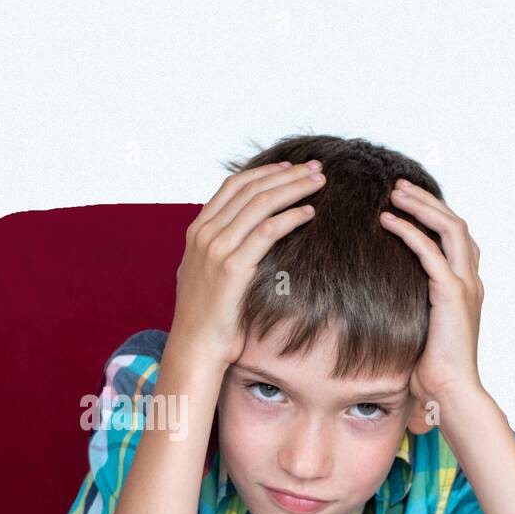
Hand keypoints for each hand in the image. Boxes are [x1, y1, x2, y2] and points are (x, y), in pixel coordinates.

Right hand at [171, 160, 326, 369]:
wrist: (195, 346)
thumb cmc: (207, 316)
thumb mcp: (204, 272)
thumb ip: (217, 248)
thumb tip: (238, 234)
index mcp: (196, 231)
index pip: (233, 186)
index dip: (264, 172)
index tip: (289, 167)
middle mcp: (204, 234)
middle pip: (251, 189)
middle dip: (286, 174)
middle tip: (315, 168)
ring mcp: (216, 249)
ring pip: (261, 204)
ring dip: (294, 188)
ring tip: (319, 183)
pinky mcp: (232, 267)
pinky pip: (267, 231)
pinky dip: (290, 217)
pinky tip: (309, 213)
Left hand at [379, 179, 485, 408]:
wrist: (450, 392)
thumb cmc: (430, 372)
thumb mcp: (419, 332)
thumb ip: (410, 312)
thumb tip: (378, 308)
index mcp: (467, 288)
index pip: (458, 239)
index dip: (436, 216)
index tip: (410, 203)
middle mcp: (471, 282)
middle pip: (456, 224)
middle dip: (428, 201)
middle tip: (400, 186)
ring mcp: (465, 286)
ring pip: (450, 228)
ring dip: (422, 206)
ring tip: (395, 192)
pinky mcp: (451, 295)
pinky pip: (430, 252)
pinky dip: (409, 231)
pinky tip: (387, 220)